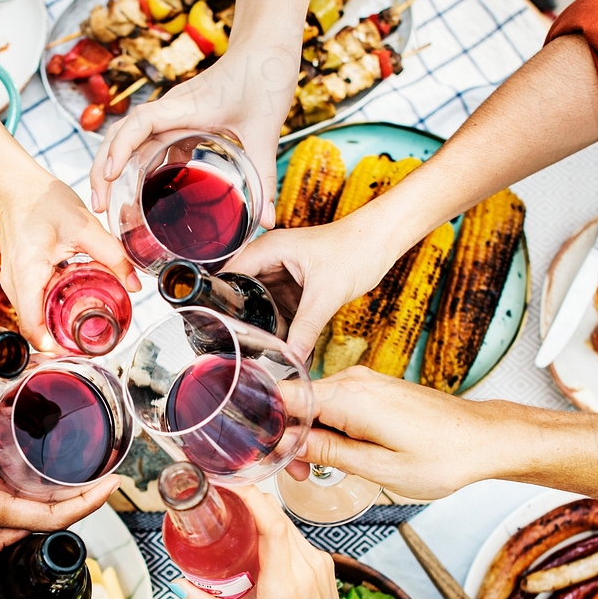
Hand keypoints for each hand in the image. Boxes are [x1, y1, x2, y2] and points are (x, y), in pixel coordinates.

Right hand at [0, 166, 136, 349]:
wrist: (13, 184)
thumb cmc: (41, 200)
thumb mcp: (83, 226)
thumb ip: (111, 255)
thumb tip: (134, 285)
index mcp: (26, 277)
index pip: (34, 329)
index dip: (57, 347)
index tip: (84, 351)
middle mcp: (14, 286)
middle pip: (37, 328)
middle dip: (64, 339)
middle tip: (96, 341)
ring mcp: (14, 283)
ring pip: (37, 317)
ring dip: (60, 322)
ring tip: (90, 322)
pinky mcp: (20, 278)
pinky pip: (37, 302)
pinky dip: (55, 306)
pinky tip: (77, 299)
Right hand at [0, 375, 118, 561]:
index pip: (52, 516)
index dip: (88, 502)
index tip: (115, 484)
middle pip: (50, 512)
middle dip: (84, 493)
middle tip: (110, 466)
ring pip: (31, 505)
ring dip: (60, 489)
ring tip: (83, 461)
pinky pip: (9, 496)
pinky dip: (30, 482)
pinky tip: (33, 460)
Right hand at [88, 47, 298, 226]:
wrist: (265, 48)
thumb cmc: (263, 77)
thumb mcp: (265, 132)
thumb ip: (264, 177)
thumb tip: (266, 221)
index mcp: (185, 106)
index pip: (139, 123)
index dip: (120, 148)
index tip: (110, 176)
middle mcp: (170, 108)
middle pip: (120, 133)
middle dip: (102, 167)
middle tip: (98, 205)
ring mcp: (171, 113)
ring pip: (128, 138)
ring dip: (111, 165)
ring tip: (105, 202)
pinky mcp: (178, 119)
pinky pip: (147, 141)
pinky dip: (135, 163)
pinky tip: (138, 191)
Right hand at [178, 488, 360, 598]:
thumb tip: (181, 585)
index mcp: (286, 587)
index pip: (273, 526)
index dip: (252, 498)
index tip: (228, 485)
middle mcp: (307, 568)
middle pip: (277, 517)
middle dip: (248, 500)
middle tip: (218, 498)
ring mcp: (318, 563)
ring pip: (285, 523)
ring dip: (260, 514)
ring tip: (231, 516)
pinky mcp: (322, 563)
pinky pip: (294, 536)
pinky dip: (272, 530)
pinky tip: (253, 539)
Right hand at [226, 210, 399, 362]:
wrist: (382, 242)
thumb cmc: (356, 249)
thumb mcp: (327, 293)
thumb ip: (307, 327)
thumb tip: (290, 356)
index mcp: (269, 249)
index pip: (229, 274)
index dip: (220, 299)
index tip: (215, 324)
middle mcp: (270, 259)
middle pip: (241, 291)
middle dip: (239, 315)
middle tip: (234, 342)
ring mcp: (282, 272)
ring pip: (260, 302)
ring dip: (260, 321)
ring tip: (255, 345)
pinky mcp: (295, 284)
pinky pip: (278, 306)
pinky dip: (278, 322)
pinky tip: (277, 340)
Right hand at [288, 367, 512, 499]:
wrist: (485, 439)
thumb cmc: (443, 457)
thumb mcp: (379, 468)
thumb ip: (328, 452)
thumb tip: (290, 443)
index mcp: (349, 398)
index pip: (283, 395)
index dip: (266, 424)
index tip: (265, 453)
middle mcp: (353, 381)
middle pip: (295, 401)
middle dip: (288, 436)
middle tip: (299, 474)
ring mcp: (364, 383)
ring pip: (314, 404)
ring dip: (309, 435)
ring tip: (321, 468)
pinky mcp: (374, 391)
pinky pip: (335, 404)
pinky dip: (329, 428)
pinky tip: (340, 453)